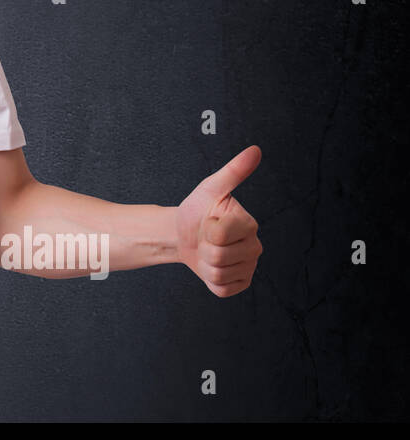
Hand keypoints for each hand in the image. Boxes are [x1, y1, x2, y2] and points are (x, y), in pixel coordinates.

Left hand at [175, 145, 263, 297]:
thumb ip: (233, 171)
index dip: (206, 228)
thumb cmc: (198, 210)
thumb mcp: (210, 188)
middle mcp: (255, 247)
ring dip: (204, 262)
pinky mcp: (239, 284)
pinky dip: (209, 279)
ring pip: (217, 273)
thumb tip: (254, 150)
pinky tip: (210, 265)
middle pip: (218, 256)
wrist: (184, 233)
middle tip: (206, 237)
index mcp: (249, 224)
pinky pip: (221, 289)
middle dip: (203, 246)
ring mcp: (248, 268)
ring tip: (207, 249)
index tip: (209, 220)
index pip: (220, 234)